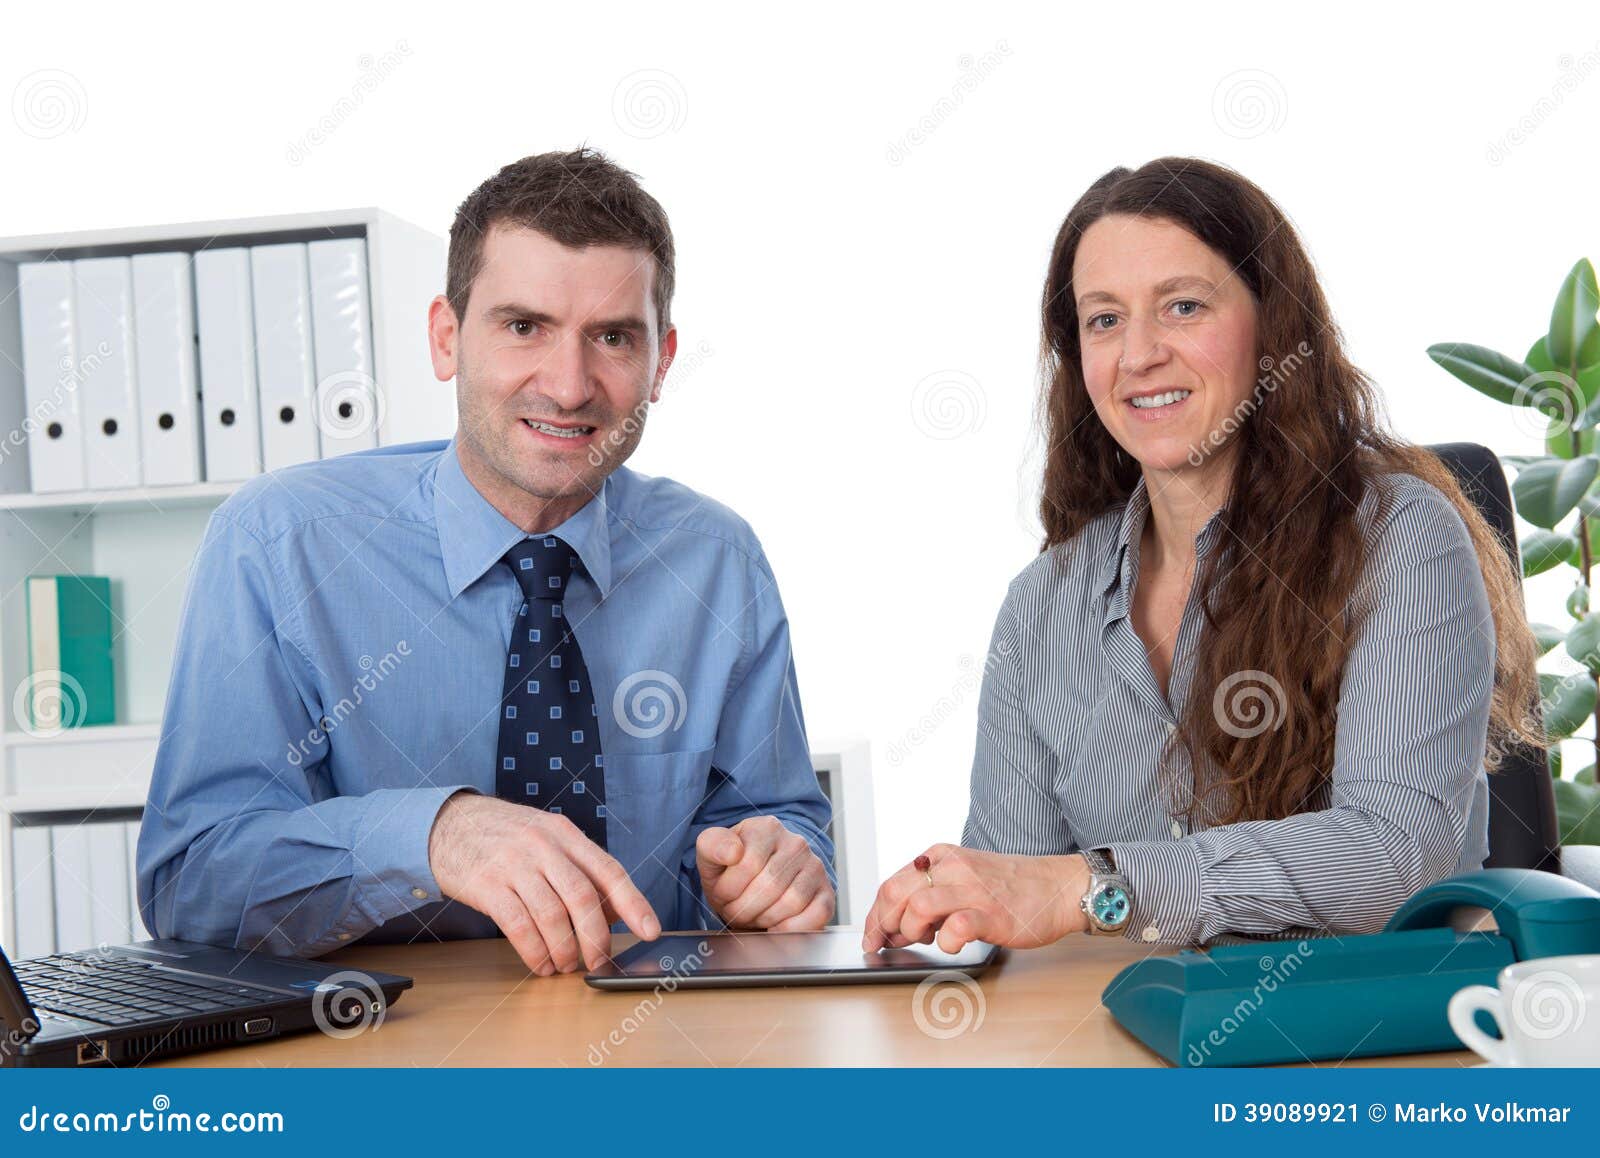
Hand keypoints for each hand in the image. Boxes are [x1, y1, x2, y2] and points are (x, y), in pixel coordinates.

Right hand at [427, 792, 660, 975]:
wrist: (448, 823)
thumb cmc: (505, 838)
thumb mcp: (547, 840)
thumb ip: (580, 870)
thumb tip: (616, 913)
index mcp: (565, 834)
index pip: (609, 870)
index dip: (634, 903)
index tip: (650, 930)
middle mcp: (543, 845)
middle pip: (583, 897)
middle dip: (596, 938)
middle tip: (599, 962)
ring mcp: (513, 863)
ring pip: (552, 915)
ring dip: (564, 950)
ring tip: (566, 966)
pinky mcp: (486, 885)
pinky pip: (518, 925)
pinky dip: (534, 951)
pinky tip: (540, 964)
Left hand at [695, 815, 834, 929]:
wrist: (757, 879)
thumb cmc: (733, 870)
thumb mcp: (712, 854)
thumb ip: (712, 846)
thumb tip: (732, 852)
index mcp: (767, 828)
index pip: (747, 865)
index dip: (728, 889)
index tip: (723, 892)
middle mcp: (796, 843)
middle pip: (768, 886)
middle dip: (744, 908)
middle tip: (736, 909)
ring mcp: (815, 867)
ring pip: (791, 902)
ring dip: (765, 918)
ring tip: (754, 914)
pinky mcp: (826, 893)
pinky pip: (816, 916)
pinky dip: (793, 929)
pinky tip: (776, 926)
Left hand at [862, 844, 1089, 953]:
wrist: (1057, 887)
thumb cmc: (1009, 888)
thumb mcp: (963, 876)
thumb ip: (931, 893)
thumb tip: (896, 925)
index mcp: (940, 856)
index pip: (891, 883)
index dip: (874, 915)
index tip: (871, 936)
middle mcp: (952, 868)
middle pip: (895, 893)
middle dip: (882, 924)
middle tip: (885, 945)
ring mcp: (972, 890)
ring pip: (917, 907)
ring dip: (911, 930)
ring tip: (926, 939)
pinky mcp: (992, 914)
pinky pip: (955, 929)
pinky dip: (947, 943)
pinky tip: (954, 943)